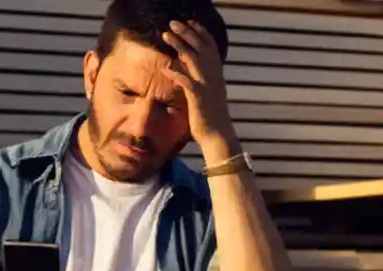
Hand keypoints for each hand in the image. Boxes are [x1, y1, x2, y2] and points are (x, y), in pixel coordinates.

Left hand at [161, 20, 238, 160]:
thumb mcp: (208, 94)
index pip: (210, 47)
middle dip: (187, 33)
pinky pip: (186, 81)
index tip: (190, 23)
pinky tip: (165, 68)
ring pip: (193, 59)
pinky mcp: (199, 97)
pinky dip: (176, 73)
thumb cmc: (210, 117)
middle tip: (174, 23)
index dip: (201, 33)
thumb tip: (189, 68)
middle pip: (200, 47)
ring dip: (178, 45)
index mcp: (216, 74)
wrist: (218, 135)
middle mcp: (213, 76)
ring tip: (166, 35)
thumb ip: (200, 79)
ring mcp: (207, 85)